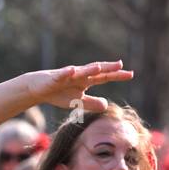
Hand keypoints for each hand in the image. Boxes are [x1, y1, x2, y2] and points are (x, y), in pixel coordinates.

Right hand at [19, 61, 133, 116]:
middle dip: (107, 68)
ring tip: (99, 67)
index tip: (131, 74)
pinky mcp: (55, 77)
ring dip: (89, 69)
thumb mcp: (77, 102)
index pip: (104, 77)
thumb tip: (106, 105)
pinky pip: (62, 75)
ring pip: (80, 71)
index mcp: (86, 81)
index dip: (117, 75)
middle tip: (120, 64)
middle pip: (96, 71)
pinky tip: (72, 70)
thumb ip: (92, 103)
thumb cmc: (59, 94)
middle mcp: (79, 75)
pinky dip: (66, 72)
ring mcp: (67, 75)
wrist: (38, 89)